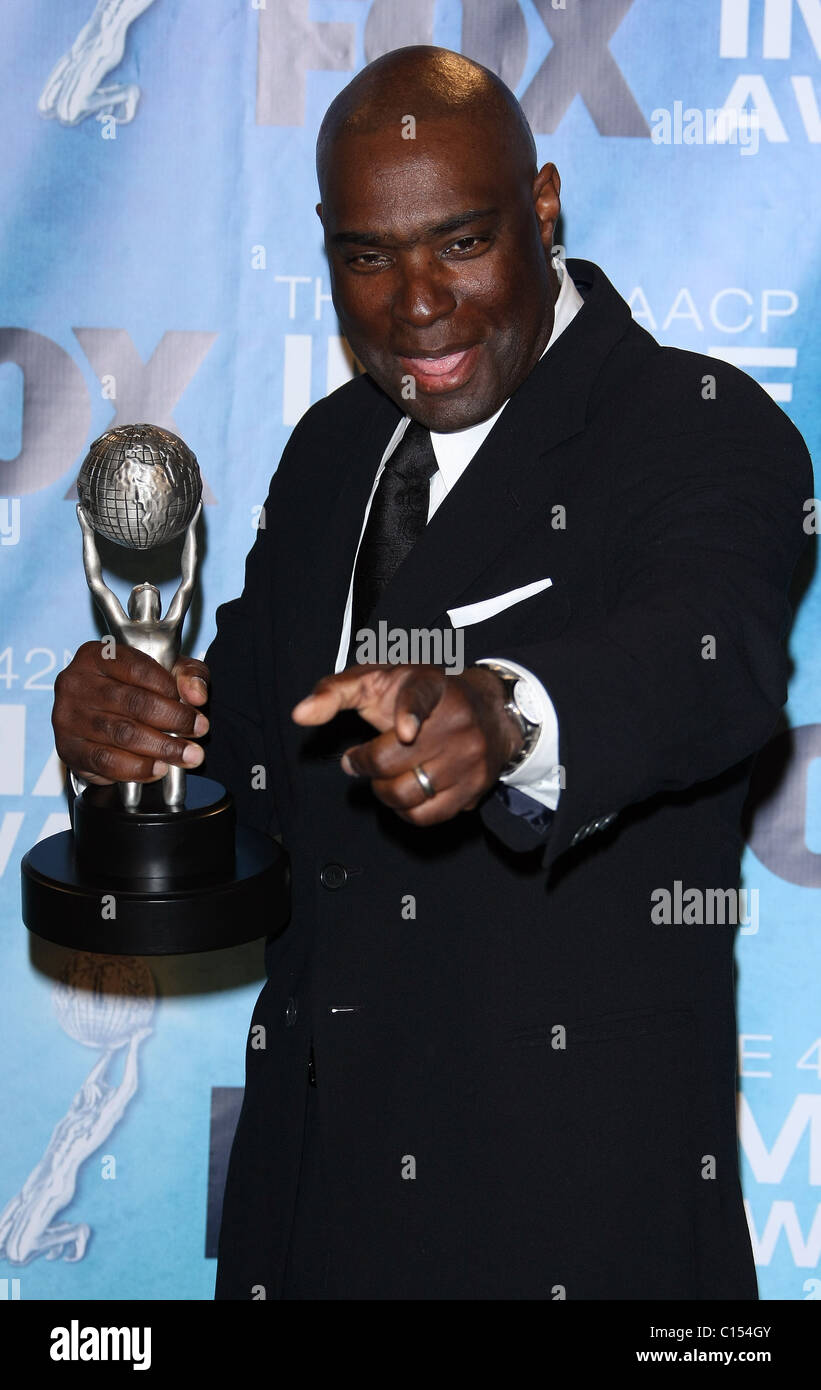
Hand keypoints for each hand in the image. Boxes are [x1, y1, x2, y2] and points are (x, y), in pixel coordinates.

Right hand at [52, 640, 209, 785]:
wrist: (97, 722)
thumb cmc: (134, 690)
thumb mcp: (164, 672)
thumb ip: (187, 675)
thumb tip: (197, 695)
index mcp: (98, 655)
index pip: (138, 669)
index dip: (171, 689)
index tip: (196, 707)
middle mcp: (76, 682)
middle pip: (133, 703)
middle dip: (174, 720)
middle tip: (199, 732)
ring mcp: (68, 716)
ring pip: (122, 734)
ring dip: (161, 748)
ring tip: (187, 754)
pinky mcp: (68, 748)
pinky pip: (106, 761)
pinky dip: (137, 768)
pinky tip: (159, 768)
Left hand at [291, 663, 522, 824]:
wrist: (489, 711)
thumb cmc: (420, 694)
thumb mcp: (379, 680)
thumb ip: (335, 691)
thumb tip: (300, 714)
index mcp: (430, 685)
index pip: (420, 696)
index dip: (410, 713)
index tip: (405, 729)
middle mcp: (456, 721)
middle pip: (392, 760)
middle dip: (363, 764)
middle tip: (358, 759)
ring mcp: (469, 756)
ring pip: (407, 793)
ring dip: (383, 790)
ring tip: (384, 774)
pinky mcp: (476, 786)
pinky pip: (427, 816)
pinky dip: (406, 810)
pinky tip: (406, 790)